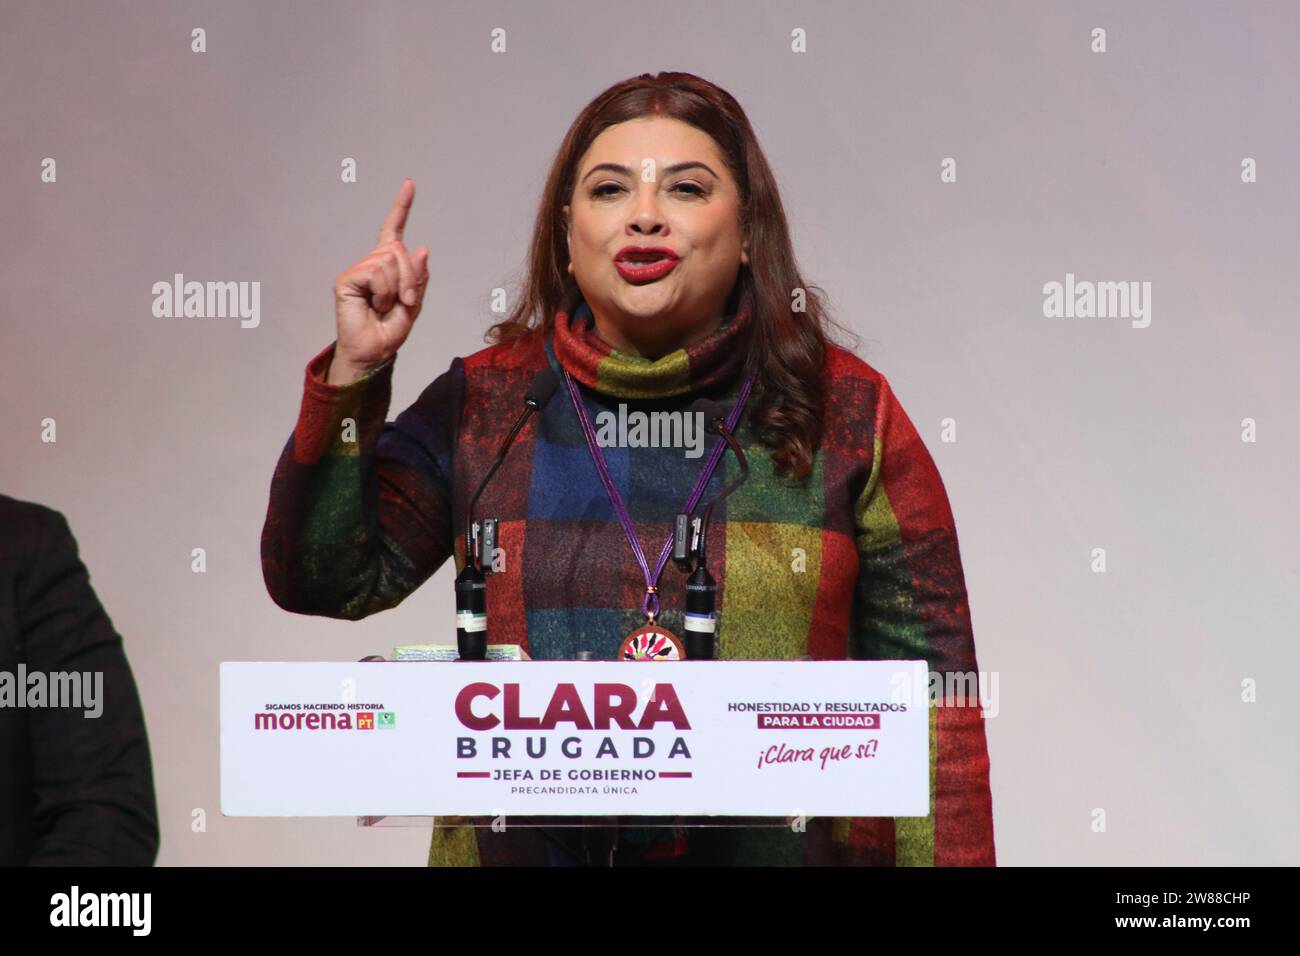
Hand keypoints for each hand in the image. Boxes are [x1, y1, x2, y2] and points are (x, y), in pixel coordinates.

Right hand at [329, 179, 430, 383]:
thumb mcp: (413, 305)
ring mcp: (357, 270)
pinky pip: (375, 273)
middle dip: (410, 278)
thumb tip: (422, 248)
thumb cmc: (389, 332)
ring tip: (385, 307)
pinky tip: (374, 306)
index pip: (393, 231)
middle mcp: (371, 263)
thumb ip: (418, 278)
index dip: (401, 208)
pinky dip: (383, 292)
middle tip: (404, 303)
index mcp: (387, 266)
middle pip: (399, 250)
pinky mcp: (347, 279)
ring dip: (397, 288)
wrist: (373, 353)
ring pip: (389, 261)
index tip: (409, 184)